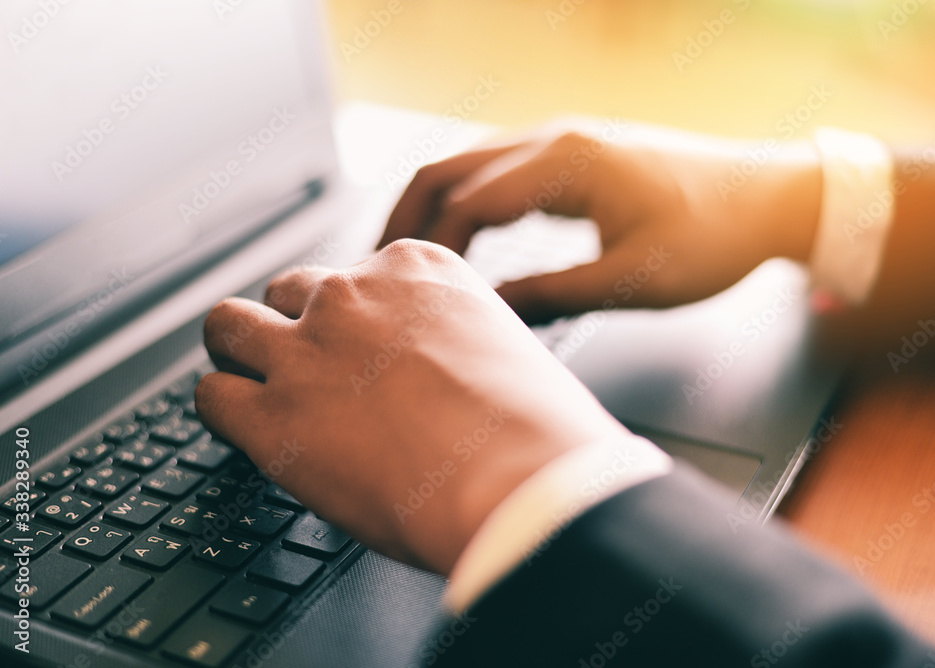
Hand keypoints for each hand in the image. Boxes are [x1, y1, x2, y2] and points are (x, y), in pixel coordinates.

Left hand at [195, 240, 628, 573]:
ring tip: (256, 392)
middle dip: (290, 328)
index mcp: (413, 269)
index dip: (350, 322)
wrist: (522, 474)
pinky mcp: (274, 417)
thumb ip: (449, 339)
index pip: (351, 276)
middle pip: (285, 292)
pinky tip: (252, 437)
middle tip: (304, 371)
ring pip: (227, 327)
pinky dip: (225, 415)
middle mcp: (352, 295)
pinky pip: (212, 398)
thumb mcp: (497, 345)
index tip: (358, 353)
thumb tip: (429, 374)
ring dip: (238, 358)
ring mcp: (307, 351)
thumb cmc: (533, 427)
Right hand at [380, 126, 821, 323]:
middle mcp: (554, 140)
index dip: (426, 250)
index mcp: (567, 163)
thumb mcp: (634, 279)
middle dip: (403, 219)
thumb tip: (490, 313)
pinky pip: (496, 172)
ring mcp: (561, 142)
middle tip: (374, 271)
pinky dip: (463, 204)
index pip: (466, 202)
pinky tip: (460, 240)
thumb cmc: (716, 236)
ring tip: (405, 258)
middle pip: (447, 168)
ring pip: (466, 165)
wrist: (770, 197)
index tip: (403, 291)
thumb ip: (554, 295)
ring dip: (430, 208)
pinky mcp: (572, 157)